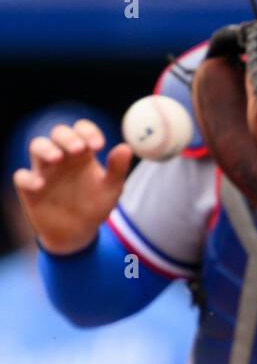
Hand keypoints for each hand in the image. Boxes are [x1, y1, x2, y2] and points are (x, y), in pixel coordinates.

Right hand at [13, 120, 133, 254]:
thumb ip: (117, 169)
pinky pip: (22, 177)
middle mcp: (62, 156)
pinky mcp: (30, 188)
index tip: (99, 145)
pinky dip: (29, 178)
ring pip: (37, 146)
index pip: (82, 130)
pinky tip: (40, 184)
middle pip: (58, 133)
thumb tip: (126, 148)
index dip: (88, 132)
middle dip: (67, 137)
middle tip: (79, 149)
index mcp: (82, 153)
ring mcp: (44, 170)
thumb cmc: (94, 206)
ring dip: (46, 149)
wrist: (77, 234)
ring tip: (57, 158)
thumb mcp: (110, 189)